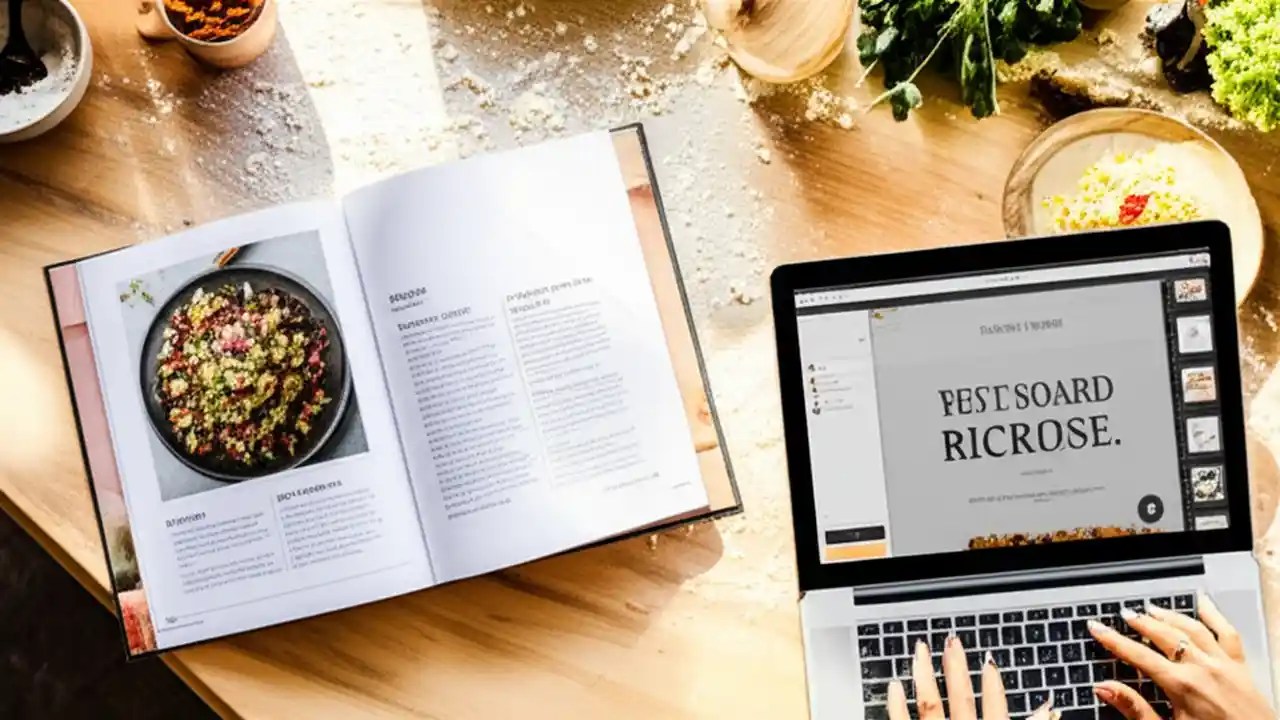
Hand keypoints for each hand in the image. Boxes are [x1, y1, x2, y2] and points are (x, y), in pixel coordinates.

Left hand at [887, 636, 1057, 719]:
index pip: (996, 708)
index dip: (994, 684)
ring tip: (920, 650)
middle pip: (960, 697)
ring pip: (929, 703)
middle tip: (951, 641)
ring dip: (925, 674)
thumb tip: (1051, 709)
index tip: (989, 660)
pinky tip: (896, 684)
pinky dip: (896, 703)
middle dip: (955, 666)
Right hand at [1087, 590, 1273, 719]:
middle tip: (1124, 614)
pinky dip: (1214, 615)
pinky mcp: (1242, 667)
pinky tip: (1204, 603)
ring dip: (1170, 616)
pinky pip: (1228, 632)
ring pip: (1192, 628)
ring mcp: (1224, 664)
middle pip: (1164, 634)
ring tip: (1152, 608)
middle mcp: (1203, 668)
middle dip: (1140, 622)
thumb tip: (1105, 688)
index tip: (1097, 628)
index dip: (1113, 640)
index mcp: (1181, 685)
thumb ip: (1135, 709)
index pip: (1138, 655)